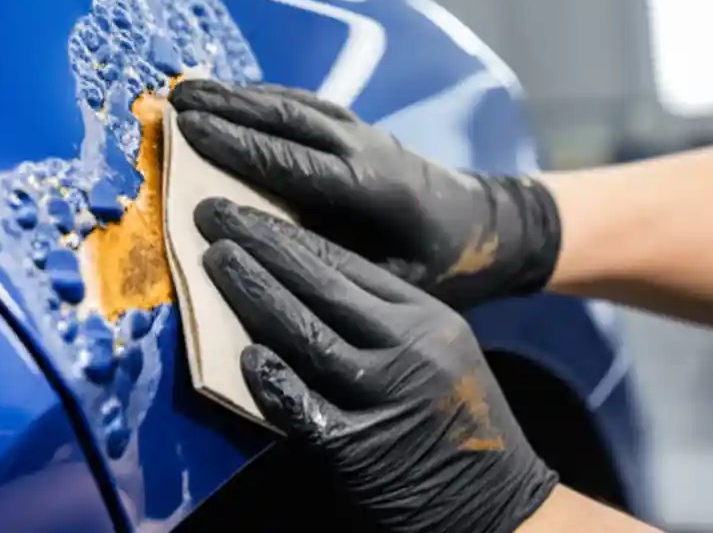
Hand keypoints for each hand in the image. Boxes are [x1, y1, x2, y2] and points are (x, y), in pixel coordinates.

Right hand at [170, 80, 560, 308]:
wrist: (483, 225)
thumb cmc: (436, 267)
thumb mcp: (394, 283)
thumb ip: (335, 267)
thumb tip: (265, 259)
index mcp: (373, 191)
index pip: (294, 163)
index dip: (239, 147)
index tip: (190, 132)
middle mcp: (365, 149)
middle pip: (288, 120)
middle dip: (227, 110)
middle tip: (172, 102)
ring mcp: (362, 131)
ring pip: (293, 104)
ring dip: (238, 96)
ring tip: (186, 90)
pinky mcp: (356, 126)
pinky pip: (303, 104)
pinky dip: (262, 96)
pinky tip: (227, 93)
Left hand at [196, 198, 557, 532]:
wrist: (500, 507)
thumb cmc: (454, 421)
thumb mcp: (438, 352)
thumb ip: (380, 319)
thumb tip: (296, 277)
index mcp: (428, 319)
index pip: (347, 264)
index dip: (289, 232)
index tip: (243, 209)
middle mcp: (413, 350)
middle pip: (324, 288)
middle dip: (262, 247)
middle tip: (212, 217)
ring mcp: (388, 400)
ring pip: (310, 337)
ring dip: (256, 296)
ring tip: (214, 263)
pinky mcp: (363, 451)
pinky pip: (307, 409)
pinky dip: (275, 382)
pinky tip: (246, 357)